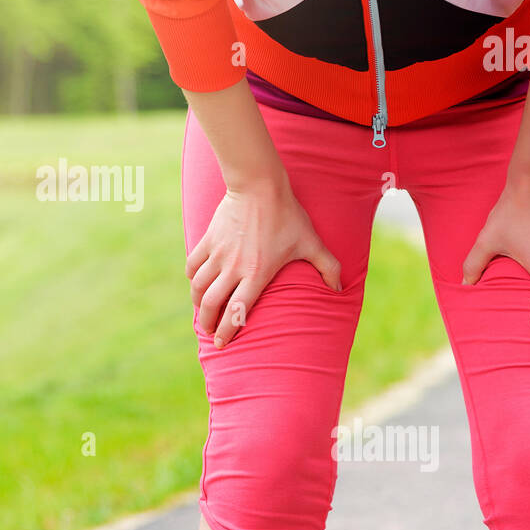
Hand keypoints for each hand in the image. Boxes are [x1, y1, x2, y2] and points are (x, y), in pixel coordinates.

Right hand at [185, 176, 340, 348]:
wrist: (259, 186)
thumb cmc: (287, 214)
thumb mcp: (310, 241)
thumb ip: (327, 266)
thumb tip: (339, 289)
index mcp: (257, 273)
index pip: (238, 311)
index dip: (228, 331)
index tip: (223, 343)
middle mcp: (233, 267)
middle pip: (212, 304)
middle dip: (208, 323)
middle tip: (210, 333)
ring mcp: (218, 253)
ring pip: (198, 286)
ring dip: (197, 303)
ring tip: (201, 312)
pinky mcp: (209, 240)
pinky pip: (192, 264)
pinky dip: (191, 277)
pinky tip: (195, 283)